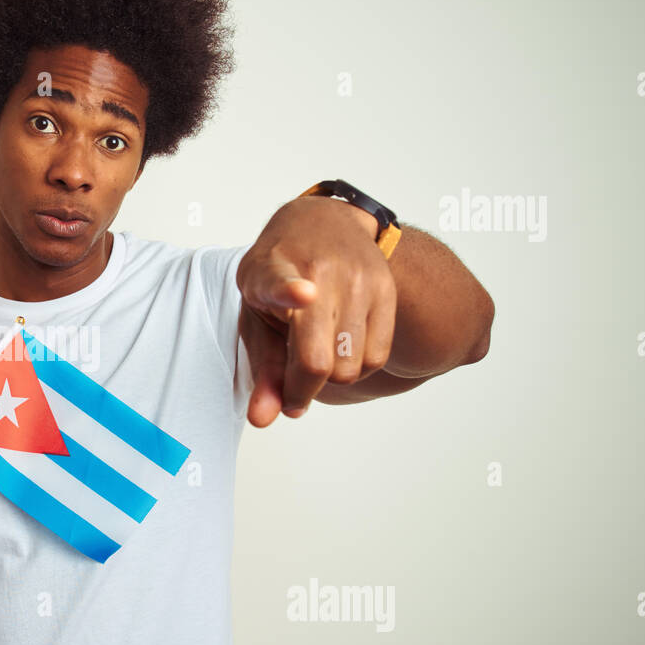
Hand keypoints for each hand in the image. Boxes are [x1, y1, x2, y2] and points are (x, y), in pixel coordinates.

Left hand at [236, 196, 396, 426]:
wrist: (321, 223)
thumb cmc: (278, 278)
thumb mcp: (257, 316)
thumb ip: (263, 371)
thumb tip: (263, 421)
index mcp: (274, 271)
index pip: (282, 284)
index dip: (291, 292)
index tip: (304, 295)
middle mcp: (321, 272)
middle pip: (319, 362)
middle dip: (302, 386)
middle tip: (290, 375)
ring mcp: (359, 279)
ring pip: (350, 368)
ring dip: (330, 376)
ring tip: (315, 350)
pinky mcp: (387, 290)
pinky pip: (376, 359)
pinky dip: (356, 366)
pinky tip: (340, 344)